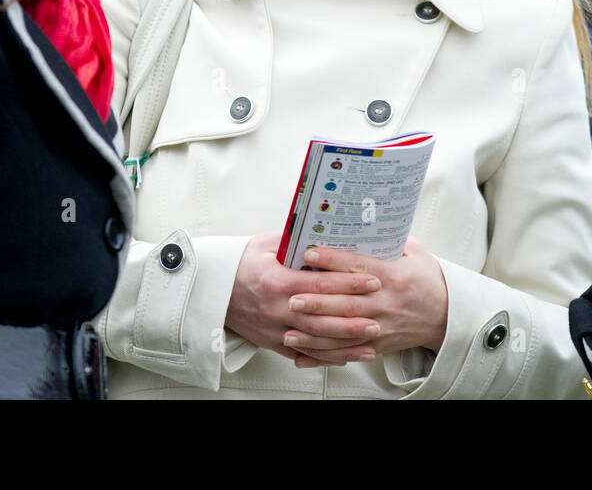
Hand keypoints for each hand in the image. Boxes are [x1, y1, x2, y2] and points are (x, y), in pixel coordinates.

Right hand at [224, 233, 383, 364]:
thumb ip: (297, 243)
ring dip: (345, 343)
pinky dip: (326, 357)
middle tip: (379, 318)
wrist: (212, 288)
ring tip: (371, 342)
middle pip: (322, 318)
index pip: (321, 284)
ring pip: (315, 340)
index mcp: (277, 280)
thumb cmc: (242, 263)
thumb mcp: (267, 244)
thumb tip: (328, 235)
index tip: (372, 281)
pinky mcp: (272, 342)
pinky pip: (303, 353)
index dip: (349, 284)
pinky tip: (346, 356)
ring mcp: (275, 328)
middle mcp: (277, 308)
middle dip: (353, 319)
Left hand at [282, 237, 448, 367]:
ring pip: (344, 330)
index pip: (358, 266)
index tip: (308, 254)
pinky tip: (302, 354)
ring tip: (290, 327)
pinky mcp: (378, 343)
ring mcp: (382, 325)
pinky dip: (324, 355)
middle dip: (318, 300)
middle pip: (347, 302)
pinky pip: (348, 351)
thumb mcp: (413, 252)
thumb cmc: (426, 278)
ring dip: (315, 331)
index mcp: (394, 275)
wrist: (447, 314)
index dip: (332, 260)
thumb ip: (387, 240)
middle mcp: (386, 302)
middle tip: (291, 296)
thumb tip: (359, 222)